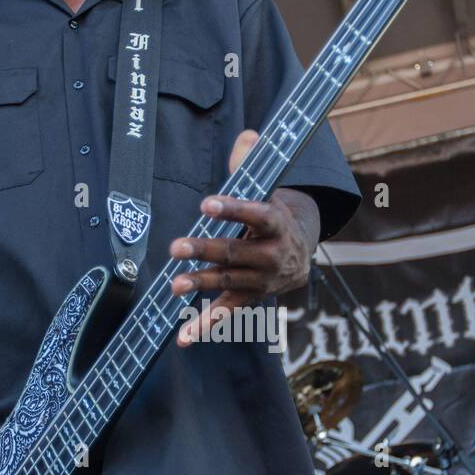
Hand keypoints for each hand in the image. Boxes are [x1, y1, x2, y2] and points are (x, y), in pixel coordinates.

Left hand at [169, 129, 318, 345]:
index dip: (233, 209)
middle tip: (175, 247)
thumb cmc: (272, 213)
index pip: (256, 214)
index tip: (206, 204)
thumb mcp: (269, 185)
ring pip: (228, 282)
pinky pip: (227, 312)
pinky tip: (184, 337)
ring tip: (174, 284)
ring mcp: (261, 280)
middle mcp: (272, 254)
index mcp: (277, 222)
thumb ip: (252, 161)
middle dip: (205, 251)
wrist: (300, 250)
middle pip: (236, 252)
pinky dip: (206, 325)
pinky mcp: (250, 298)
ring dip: (200, 284)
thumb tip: (247, 136)